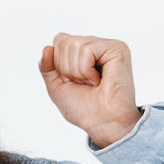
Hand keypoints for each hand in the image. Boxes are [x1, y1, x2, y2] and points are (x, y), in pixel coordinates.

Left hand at [39, 33, 140, 147]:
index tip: (73, 82)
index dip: (58, 64)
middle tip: (83, 84)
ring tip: (92, 83)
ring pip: (73, 45)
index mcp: (84, 52)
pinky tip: (98, 81)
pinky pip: (86, 51)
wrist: (103, 124)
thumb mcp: (57, 87)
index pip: (59, 40)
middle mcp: (97, 46)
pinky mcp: (117, 49)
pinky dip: (86, 71)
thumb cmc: (85, 110)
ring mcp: (108, 46)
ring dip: (77, 72)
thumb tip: (47, 47)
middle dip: (66, 69)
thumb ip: (47, 67)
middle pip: (63, 41)